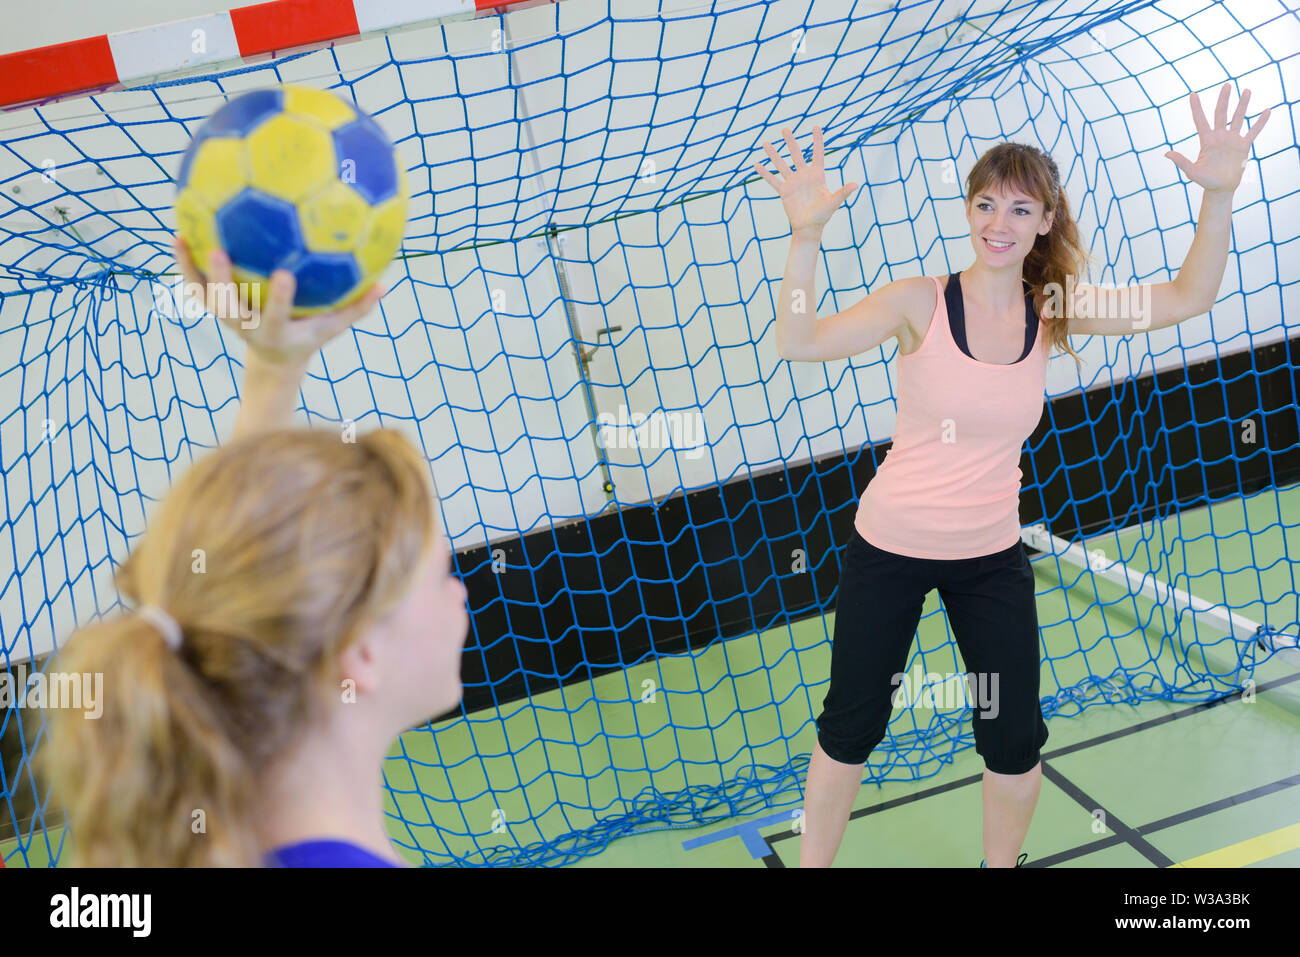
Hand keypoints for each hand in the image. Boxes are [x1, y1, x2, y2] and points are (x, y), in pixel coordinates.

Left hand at [172, 234, 382, 368]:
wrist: (273, 360)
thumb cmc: (308, 337)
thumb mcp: (333, 327)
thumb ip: (356, 308)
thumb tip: (385, 285)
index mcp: (275, 332)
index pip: (276, 316)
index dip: (278, 297)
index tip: (284, 273)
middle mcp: (247, 326)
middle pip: (230, 307)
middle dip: (223, 281)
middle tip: (219, 251)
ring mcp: (228, 317)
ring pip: (205, 295)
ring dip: (192, 269)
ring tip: (184, 236)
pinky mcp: (215, 308)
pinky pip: (195, 285)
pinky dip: (185, 263)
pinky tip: (179, 233)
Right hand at [753, 126, 857, 235]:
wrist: (809, 227)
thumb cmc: (823, 215)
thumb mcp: (833, 203)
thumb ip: (843, 193)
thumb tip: (856, 184)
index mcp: (817, 176)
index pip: (818, 154)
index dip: (817, 141)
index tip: (816, 126)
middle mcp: (804, 176)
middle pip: (796, 155)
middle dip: (790, 142)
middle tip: (784, 129)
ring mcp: (793, 183)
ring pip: (781, 165)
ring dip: (774, 155)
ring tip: (765, 143)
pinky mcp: (784, 192)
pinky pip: (773, 181)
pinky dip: (765, 174)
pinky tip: (756, 165)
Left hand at [1164, 83, 1269, 193]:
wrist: (1221, 188)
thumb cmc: (1205, 180)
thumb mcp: (1192, 171)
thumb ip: (1181, 161)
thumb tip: (1166, 153)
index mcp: (1206, 140)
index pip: (1200, 120)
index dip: (1196, 107)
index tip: (1192, 94)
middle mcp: (1219, 136)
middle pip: (1221, 114)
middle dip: (1224, 99)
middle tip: (1227, 85)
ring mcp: (1232, 140)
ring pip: (1238, 118)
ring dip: (1243, 105)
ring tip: (1247, 91)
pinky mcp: (1244, 146)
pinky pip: (1254, 131)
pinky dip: (1260, 122)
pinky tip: (1267, 111)